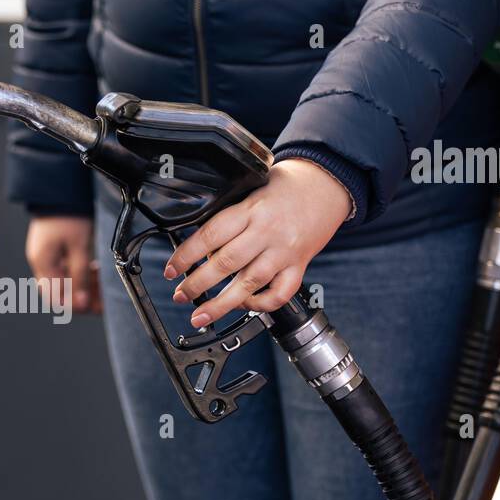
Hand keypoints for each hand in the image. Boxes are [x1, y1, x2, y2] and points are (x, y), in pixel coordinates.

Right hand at [26, 215, 101, 313]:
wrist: (61, 190)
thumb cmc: (69, 214)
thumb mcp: (79, 247)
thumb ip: (80, 276)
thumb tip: (81, 303)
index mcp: (43, 263)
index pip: (56, 298)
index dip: (76, 306)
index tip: (96, 306)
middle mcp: (40, 262)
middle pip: (60, 292)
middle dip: (82, 297)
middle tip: (103, 299)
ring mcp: (45, 256)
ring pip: (64, 282)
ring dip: (83, 285)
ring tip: (102, 284)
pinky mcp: (52, 249)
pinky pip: (65, 270)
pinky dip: (80, 274)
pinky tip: (94, 271)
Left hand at [164, 158, 351, 325]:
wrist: (329, 184)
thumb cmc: (288, 186)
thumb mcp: (253, 188)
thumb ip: (231, 214)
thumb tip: (201, 244)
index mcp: (252, 209)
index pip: (211, 235)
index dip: (186, 255)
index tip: (171, 269)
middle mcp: (267, 232)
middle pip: (226, 263)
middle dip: (197, 284)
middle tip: (180, 295)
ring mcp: (284, 252)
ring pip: (249, 283)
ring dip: (221, 304)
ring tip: (201, 315)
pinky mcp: (300, 266)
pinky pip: (279, 293)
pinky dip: (260, 304)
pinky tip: (245, 305)